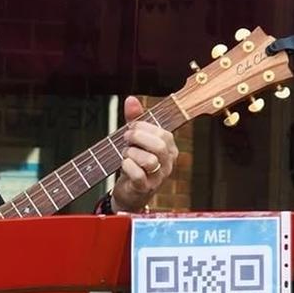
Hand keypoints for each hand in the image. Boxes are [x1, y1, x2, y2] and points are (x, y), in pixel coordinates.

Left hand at [110, 95, 177, 211]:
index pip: (163, 133)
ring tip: (126, 154)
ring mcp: (158, 178)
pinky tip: (124, 164)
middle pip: (159, 144)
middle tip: (126, 138)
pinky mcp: (145, 188)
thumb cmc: (136, 164)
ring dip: (132, 153)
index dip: (144, 127)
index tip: (131, 127)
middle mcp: (167, 164)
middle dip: (138, 137)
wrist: (130, 193)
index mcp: (169, 149)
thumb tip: (131, 99)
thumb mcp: (136, 140)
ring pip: (150, 160)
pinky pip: (138, 175)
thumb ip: (135, 119)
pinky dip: (127, 166)